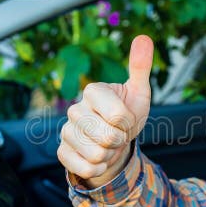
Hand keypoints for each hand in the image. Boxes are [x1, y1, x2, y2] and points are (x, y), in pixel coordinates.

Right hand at [57, 35, 153, 187]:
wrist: (113, 140)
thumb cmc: (126, 113)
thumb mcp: (138, 92)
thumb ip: (140, 66)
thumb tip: (143, 37)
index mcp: (92, 91)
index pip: (119, 116)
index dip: (129, 123)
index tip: (126, 118)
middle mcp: (75, 109)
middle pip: (109, 138)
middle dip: (120, 140)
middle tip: (117, 133)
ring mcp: (65, 131)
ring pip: (97, 155)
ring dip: (110, 155)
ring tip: (107, 144)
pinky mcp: (62, 152)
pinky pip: (86, 169)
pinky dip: (98, 169)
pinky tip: (97, 157)